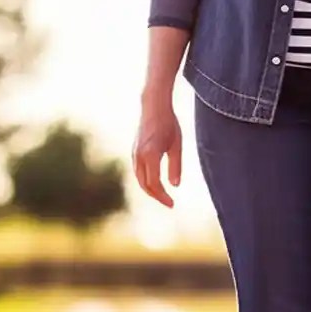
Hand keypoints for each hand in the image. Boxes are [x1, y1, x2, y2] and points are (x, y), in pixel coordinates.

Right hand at [133, 93, 182, 207]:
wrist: (153, 107)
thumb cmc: (168, 124)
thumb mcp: (176, 145)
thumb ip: (175, 166)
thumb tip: (175, 185)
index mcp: (150, 155)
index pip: (154, 183)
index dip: (163, 196)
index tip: (172, 204)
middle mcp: (139, 156)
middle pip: (145, 185)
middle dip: (157, 196)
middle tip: (169, 203)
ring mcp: (134, 154)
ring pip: (140, 179)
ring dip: (151, 190)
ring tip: (163, 196)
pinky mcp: (134, 152)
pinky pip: (138, 172)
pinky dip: (146, 181)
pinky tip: (156, 184)